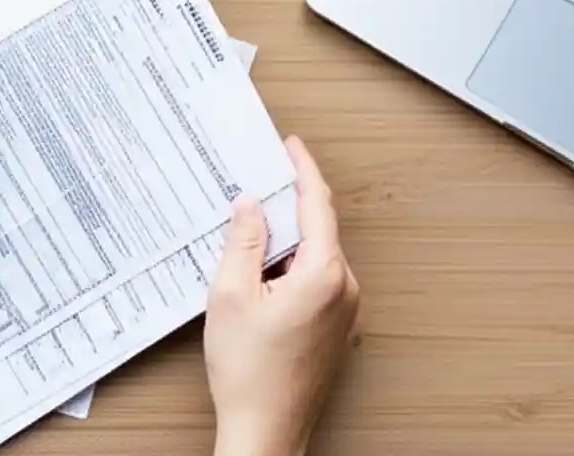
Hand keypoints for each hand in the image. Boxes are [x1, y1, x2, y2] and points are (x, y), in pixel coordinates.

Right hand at [204, 136, 358, 455]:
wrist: (265, 429)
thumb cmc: (250, 374)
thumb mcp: (230, 295)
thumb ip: (241, 242)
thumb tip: (249, 207)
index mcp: (323, 274)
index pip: (316, 205)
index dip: (301, 170)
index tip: (291, 146)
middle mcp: (343, 288)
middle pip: (317, 228)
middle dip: (286, 203)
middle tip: (256, 181)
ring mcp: (343, 309)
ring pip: (313, 255)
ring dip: (283, 240)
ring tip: (244, 235)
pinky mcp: (334, 325)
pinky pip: (314, 278)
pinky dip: (288, 265)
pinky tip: (258, 271)